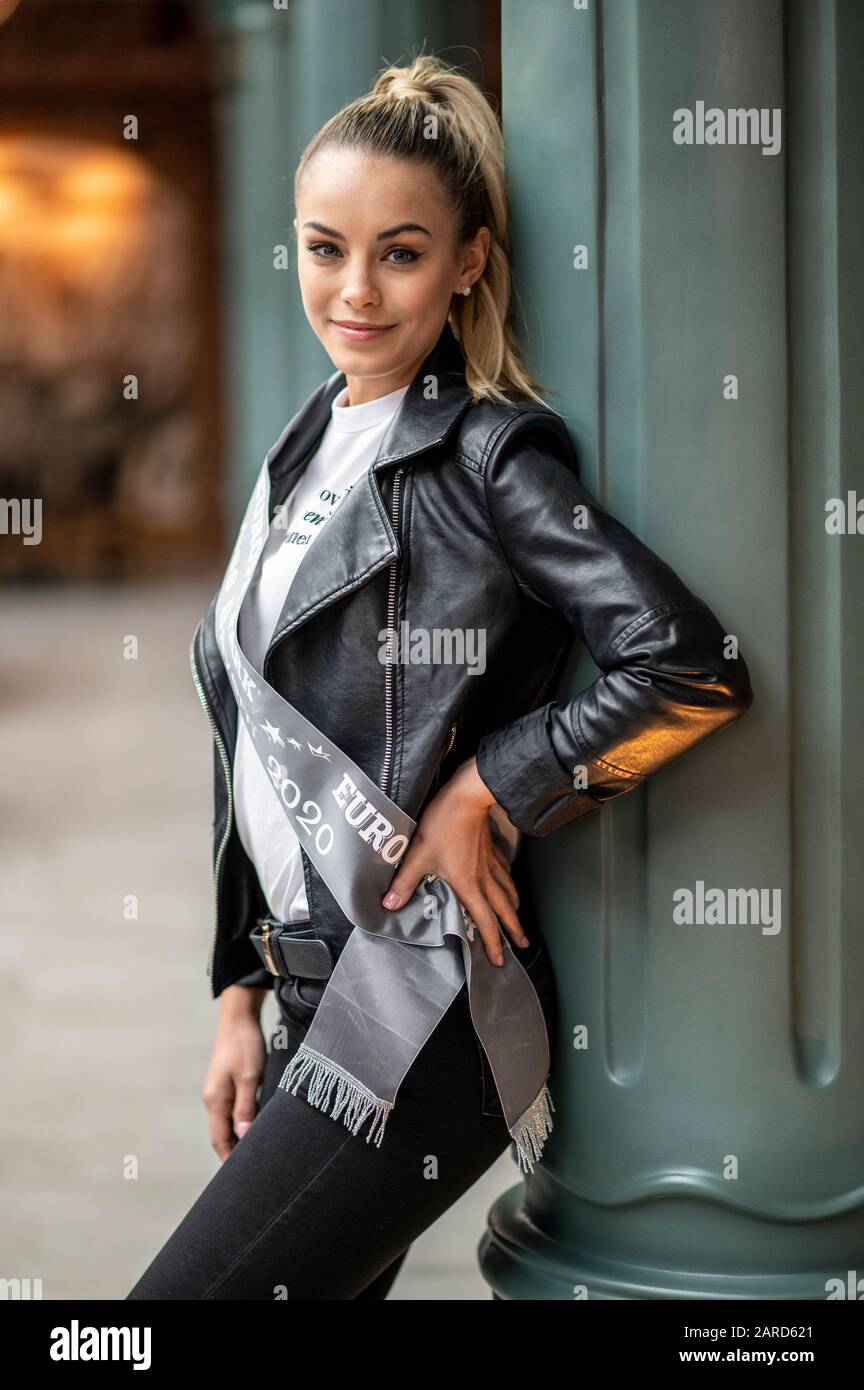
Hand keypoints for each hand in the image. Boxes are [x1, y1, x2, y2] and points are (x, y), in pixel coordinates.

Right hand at [201, 985, 267, 1159]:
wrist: (239, 1017)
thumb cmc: (244, 1045)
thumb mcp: (248, 1077)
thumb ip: (245, 1108)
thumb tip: (243, 1138)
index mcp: (215, 1100)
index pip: (219, 1140)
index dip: (229, 1160)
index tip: (242, 1178)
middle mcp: (214, 1099)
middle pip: (222, 1135)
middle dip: (233, 1153)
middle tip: (252, 1171)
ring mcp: (220, 1091)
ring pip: (228, 1123)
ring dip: (239, 1138)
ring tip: (256, 1154)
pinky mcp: (228, 1083)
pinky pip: (233, 1111)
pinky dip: (242, 1123)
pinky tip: (254, 1128)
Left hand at [381, 756, 528, 966]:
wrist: (466, 798)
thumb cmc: (442, 826)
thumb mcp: (418, 855)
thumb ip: (404, 883)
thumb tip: (388, 906)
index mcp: (467, 884)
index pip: (484, 920)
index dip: (493, 942)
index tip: (499, 960)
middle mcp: (483, 877)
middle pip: (503, 909)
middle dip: (512, 930)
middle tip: (523, 945)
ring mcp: (490, 861)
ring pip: (507, 890)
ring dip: (514, 907)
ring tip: (518, 918)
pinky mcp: (490, 847)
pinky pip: (504, 870)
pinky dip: (509, 881)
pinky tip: (509, 881)